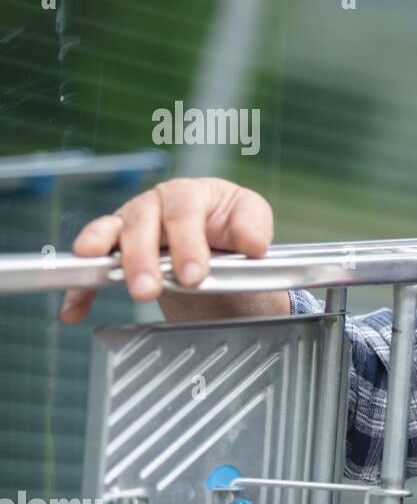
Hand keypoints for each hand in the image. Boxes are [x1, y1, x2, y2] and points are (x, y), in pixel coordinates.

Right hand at [59, 177, 273, 322]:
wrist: (215, 236)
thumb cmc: (232, 222)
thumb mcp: (250, 218)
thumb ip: (254, 226)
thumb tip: (255, 244)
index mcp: (189, 193)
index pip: (184, 212)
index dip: (187, 243)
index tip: (195, 275)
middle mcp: (155, 204)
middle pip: (141, 224)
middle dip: (143, 259)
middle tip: (150, 290)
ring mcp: (130, 224)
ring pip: (112, 237)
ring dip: (108, 264)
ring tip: (105, 282)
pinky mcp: (116, 248)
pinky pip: (94, 268)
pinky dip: (82, 289)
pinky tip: (75, 310)